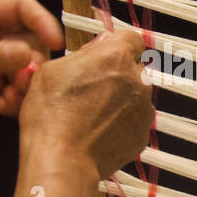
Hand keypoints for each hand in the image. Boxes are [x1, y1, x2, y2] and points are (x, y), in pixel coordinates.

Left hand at [0, 0, 63, 115]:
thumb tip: (26, 54)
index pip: (21, 8)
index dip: (42, 21)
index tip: (55, 41)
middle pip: (33, 43)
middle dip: (33, 64)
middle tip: (24, 80)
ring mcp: (0, 65)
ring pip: (33, 71)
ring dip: (27, 86)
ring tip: (11, 98)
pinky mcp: (1, 89)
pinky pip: (24, 92)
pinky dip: (19, 101)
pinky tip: (5, 106)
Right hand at [7, 29, 151, 196]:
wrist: (63, 157)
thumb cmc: (51, 113)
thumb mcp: (53, 69)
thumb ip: (85, 53)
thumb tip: (103, 44)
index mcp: (115, 57)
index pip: (132, 39)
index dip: (119, 46)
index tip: (106, 55)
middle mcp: (138, 80)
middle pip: (135, 69)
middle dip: (119, 74)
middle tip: (93, 87)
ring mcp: (145, 109)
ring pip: (138, 95)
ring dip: (122, 99)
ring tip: (92, 112)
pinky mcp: (144, 133)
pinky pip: (136, 120)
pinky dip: (123, 122)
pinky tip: (100, 129)